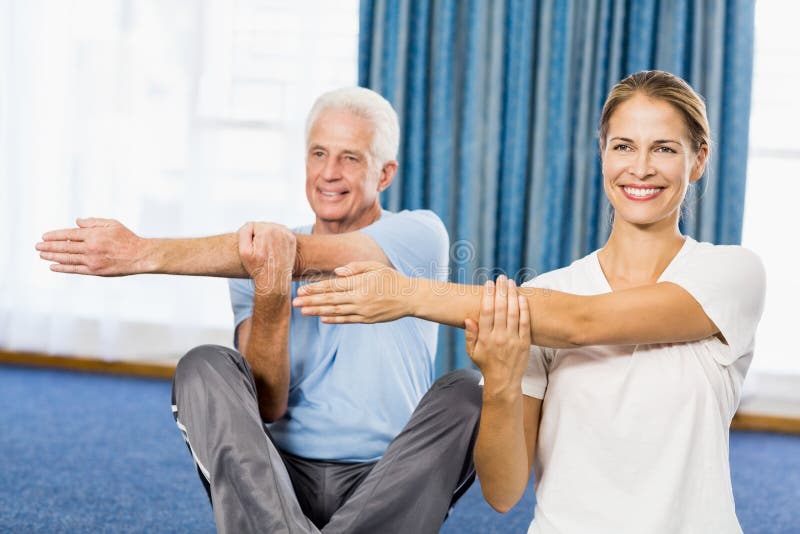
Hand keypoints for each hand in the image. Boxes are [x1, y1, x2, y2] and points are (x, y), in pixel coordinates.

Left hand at [36, 217, 147, 275]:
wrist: (140, 256)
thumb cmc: (127, 238)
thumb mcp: (112, 224)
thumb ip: (93, 222)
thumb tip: (77, 222)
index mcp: (94, 235)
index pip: (69, 235)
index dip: (55, 236)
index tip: (44, 236)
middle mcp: (90, 248)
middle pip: (64, 247)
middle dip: (48, 246)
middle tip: (37, 246)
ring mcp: (92, 260)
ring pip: (67, 258)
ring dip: (52, 256)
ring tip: (41, 255)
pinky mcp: (95, 271)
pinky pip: (74, 269)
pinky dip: (62, 268)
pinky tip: (53, 266)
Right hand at [237, 222, 295, 295]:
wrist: (274, 280)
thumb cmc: (258, 267)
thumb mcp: (244, 251)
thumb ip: (244, 232)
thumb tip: (250, 224)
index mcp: (266, 230)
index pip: (251, 226)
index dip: (249, 238)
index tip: (252, 249)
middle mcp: (279, 229)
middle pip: (262, 226)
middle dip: (258, 237)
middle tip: (259, 252)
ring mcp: (287, 234)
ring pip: (271, 229)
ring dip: (267, 237)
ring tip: (266, 251)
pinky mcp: (292, 239)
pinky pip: (280, 233)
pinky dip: (276, 239)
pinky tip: (273, 249)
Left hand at [292, 261, 411, 322]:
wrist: (410, 298)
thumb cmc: (391, 279)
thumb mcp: (375, 267)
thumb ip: (355, 268)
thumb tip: (337, 272)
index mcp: (360, 283)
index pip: (333, 286)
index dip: (316, 288)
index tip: (301, 289)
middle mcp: (359, 298)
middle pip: (330, 300)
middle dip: (311, 301)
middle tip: (294, 302)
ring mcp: (363, 310)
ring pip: (336, 311)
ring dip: (318, 311)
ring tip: (303, 311)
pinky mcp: (367, 319)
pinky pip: (347, 320)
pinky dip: (334, 320)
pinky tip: (322, 318)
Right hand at [465, 276, 530, 394]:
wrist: (503, 381)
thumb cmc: (486, 364)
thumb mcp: (472, 351)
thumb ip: (470, 335)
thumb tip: (468, 319)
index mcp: (485, 338)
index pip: (486, 312)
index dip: (488, 296)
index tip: (488, 284)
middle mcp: (498, 338)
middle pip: (500, 309)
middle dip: (501, 291)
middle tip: (501, 278)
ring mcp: (513, 340)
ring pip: (513, 313)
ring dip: (512, 295)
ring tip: (511, 282)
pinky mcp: (524, 343)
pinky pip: (524, 323)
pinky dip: (524, 309)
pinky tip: (522, 297)